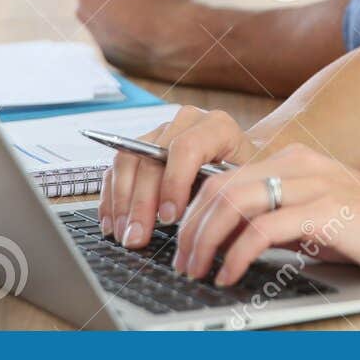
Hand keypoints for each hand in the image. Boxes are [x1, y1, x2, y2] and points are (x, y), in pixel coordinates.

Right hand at [99, 106, 258, 247]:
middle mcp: (186, 122)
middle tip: (137, 237)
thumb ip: (225, 200)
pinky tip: (112, 223)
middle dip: (141, 203)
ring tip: (123, 235)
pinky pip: (118, 166)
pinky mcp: (143, 144)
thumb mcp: (246, 185)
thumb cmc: (248, 177)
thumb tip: (199, 232)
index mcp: (217, 126)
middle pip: (151, 157)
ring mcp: (161, 131)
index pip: (186, 148)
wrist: (246, 160)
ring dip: (121, 201)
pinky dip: (112, 196)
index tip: (169, 218)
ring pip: (128, 160)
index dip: (173, 183)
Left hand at [173, 143, 359, 284]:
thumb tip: (236, 242)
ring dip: (206, 241)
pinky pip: (263, 229)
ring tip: (197, 270)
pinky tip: (231, 274)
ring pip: (234, 203)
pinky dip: (237, 254)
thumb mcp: (320, 218)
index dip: (195, 211)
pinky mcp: (326, 210)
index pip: (225, 177)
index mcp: (295, 161)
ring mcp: (312, 185)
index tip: (182, 242)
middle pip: (220, 187)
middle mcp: (299, 164)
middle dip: (191, 228)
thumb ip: (282, 220)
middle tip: (181, 262)